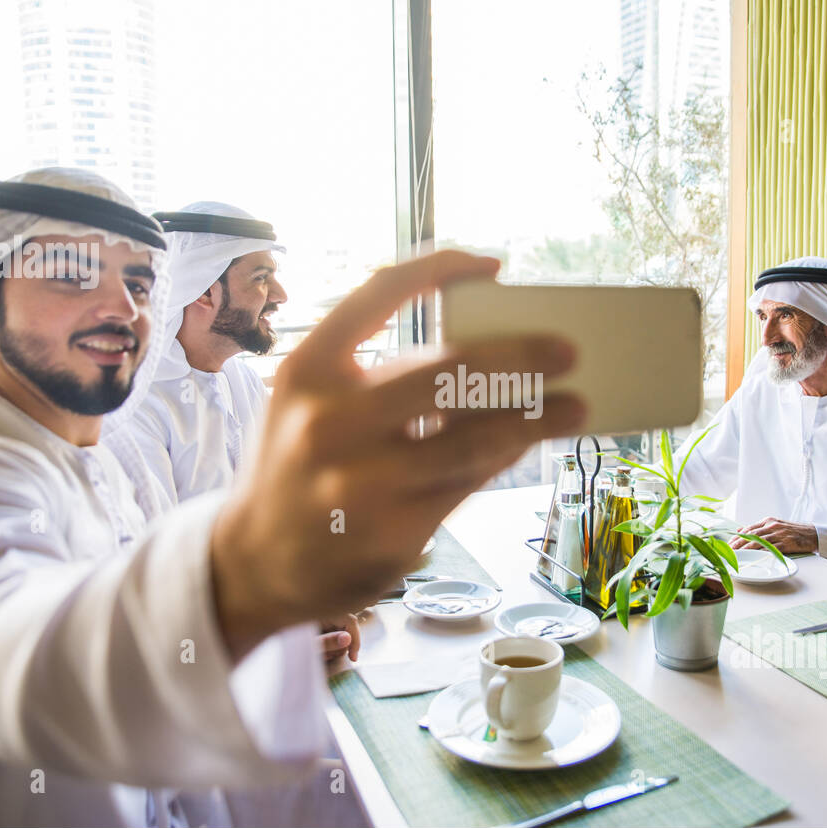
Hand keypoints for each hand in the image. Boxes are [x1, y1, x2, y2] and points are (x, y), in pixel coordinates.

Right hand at [210, 250, 586, 657]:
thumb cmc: (295, 468)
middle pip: (446, 371)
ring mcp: (362, 481)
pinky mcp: (392, 530)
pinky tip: (528, 443)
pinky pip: (467, 483)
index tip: (494, 264)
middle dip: (519, 357)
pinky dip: (506, 458)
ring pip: (471, 437)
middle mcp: (330, 420)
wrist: (250, 563)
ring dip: (535, 419)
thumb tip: (480, 351)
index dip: (441, 269)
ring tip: (576, 406)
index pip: (379, 293)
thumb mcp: (306, 404)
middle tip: (566, 350)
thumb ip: (370, 372)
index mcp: (307, 370)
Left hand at [729, 517, 816, 554]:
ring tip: (737, 554)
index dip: (737, 537)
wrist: (812, 534)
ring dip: (746, 548)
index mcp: (768, 521)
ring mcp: (779, 534)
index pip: (748, 528)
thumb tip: (739, 530)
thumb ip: (757, 528)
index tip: (729, 544)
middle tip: (729, 550)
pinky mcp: (786, 543)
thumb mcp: (774, 525)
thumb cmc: (791, 531)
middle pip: (751, 534)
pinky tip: (754, 557)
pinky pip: (771, 548)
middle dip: (738, 542)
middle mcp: (772, 526)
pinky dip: (761, 552)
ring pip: (759, 541)